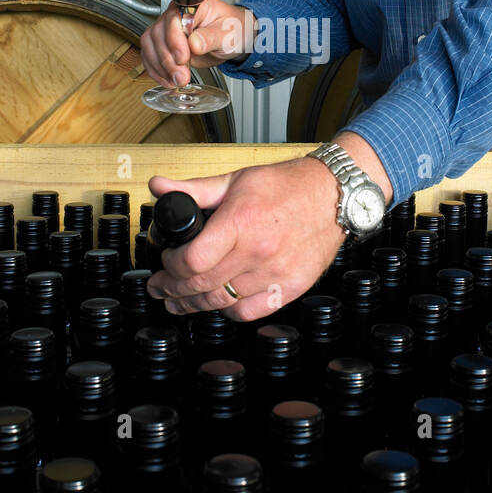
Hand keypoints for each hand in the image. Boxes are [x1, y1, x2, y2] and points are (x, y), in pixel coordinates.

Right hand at [139, 0, 256, 87]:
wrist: (233, 37)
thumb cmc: (232, 28)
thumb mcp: (227, 33)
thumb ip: (210, 38)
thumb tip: (194, 43)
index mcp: (191, 6)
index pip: (174, 19)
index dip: (174, 40)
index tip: (182, 58)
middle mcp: (175, 16)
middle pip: (158, 35)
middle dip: (168, 60)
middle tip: (181, 76)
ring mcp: (167, 30)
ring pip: (150, 45)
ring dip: (160, 67)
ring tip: (177, 80)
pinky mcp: (163, 44)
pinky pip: (150, 55)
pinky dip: (156, 70)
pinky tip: (167, 80)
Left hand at [145, 157, 344, 321]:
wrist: (333, 195)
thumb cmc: (286, 186)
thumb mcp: (236, 180)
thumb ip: (194, 188)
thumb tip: (159, 186)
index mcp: (241, 221)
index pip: (193, 260)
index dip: (171, 267)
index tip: (165, 263)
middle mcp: (259, 250)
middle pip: (202, 285)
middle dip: (173, 290)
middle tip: (161, 288)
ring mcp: (276, 273)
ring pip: (223, 302)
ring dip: (195, 305)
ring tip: (180, 301)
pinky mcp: (291, 287)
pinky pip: (250, 312)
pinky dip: (230, 311)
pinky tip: (220, 303)